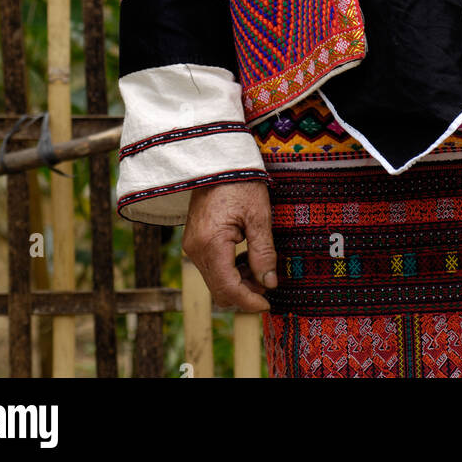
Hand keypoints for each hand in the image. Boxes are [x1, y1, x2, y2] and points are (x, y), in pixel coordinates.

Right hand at [182, 180, 277, 312]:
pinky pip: (210, 267)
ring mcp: (191, 245)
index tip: (269, 303)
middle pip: (219, 290)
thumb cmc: (240, 182)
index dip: (249, 301)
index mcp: (210, 244)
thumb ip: (263, 252)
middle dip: (245, 292)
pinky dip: (229, 270)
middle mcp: (195, 249)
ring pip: (215, 280)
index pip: (228, 289)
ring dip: (238, 281)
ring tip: (259, 264)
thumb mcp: (258, 216)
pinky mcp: (194, 240)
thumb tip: (269, 283)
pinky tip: (245, 256)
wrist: (219, 158)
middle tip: (268, 280)